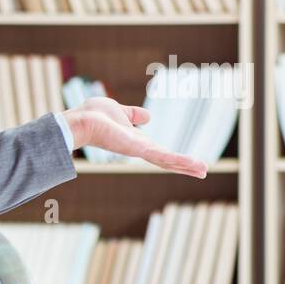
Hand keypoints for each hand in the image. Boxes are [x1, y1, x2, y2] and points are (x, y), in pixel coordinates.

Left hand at [64, 98, 206, 177]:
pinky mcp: (138, 149)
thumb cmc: (94, 116)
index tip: (189, 162)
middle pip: (165, 160)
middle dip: (184, 166)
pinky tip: (193, 164)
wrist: (81, 120)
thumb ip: (133, 115)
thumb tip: (146, 117)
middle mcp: (138, 149)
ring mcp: (139, 151)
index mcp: (136, 141)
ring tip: (203, 171)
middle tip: (203, 172)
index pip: (159, 152)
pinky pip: (162, 156)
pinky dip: (178, 161)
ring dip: (186, 166)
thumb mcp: (120, 112)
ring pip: (166, 161)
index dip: (174, 156)